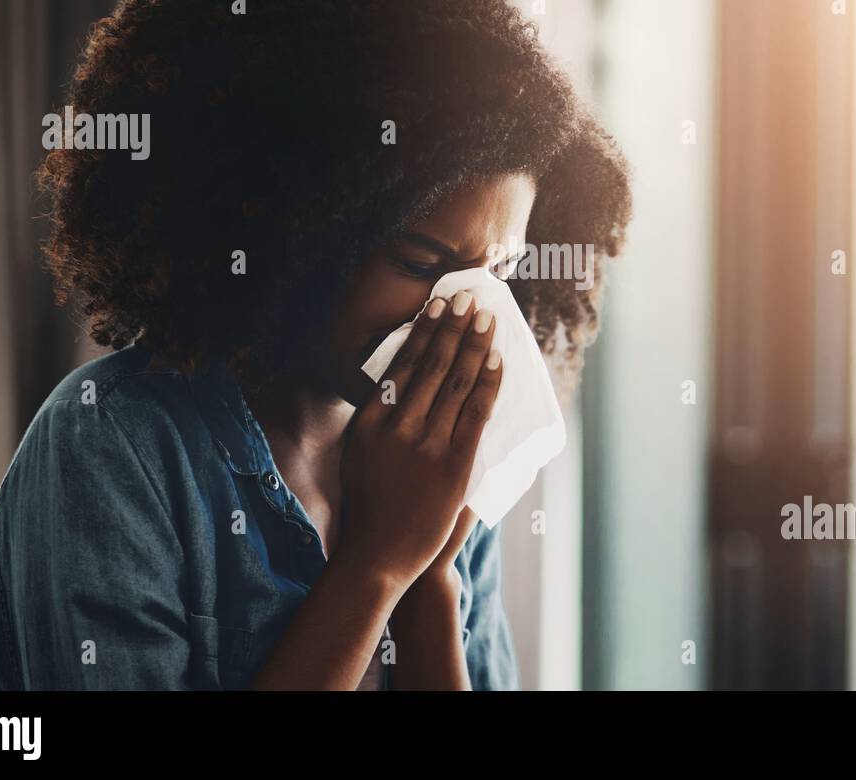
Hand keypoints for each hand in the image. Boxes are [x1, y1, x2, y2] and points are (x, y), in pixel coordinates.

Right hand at [336, 290, 501, 591]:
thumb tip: (398, 382)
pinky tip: (497, 360)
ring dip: (475, 345)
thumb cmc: (368, 507)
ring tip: (487, 318)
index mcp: (369, 422)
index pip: (401, 364)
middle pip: (431, 365)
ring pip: (456, 382)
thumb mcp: (358, 454)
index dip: (424, 332)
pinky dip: (488, 383)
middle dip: (454, 327)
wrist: (377, 558)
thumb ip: (378, 420)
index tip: (438, 306)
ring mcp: (426, 445)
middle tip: (469, 298)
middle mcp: (397, 427)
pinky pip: (476, 413)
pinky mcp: (453, 465)